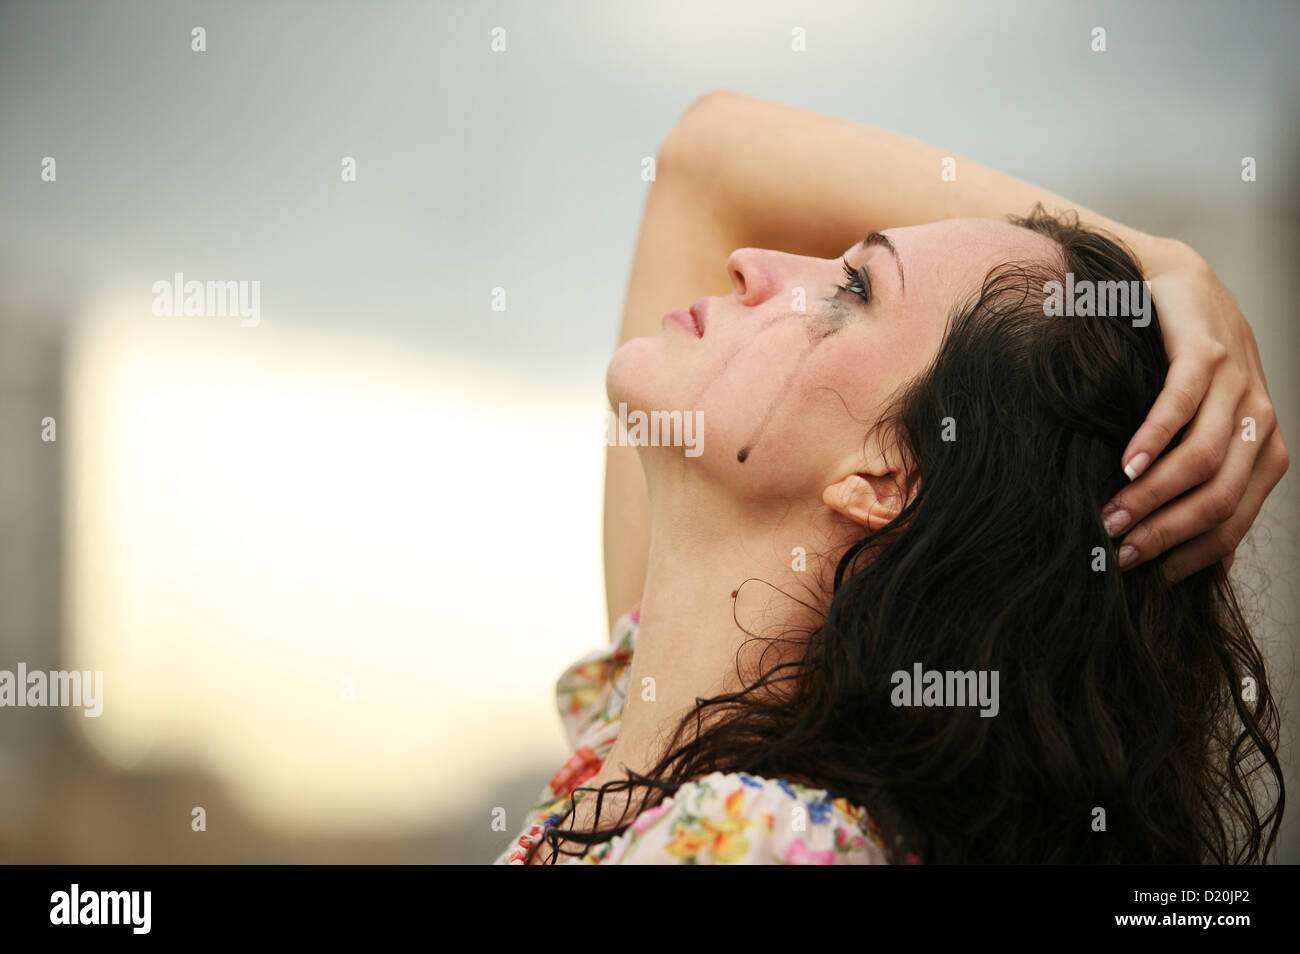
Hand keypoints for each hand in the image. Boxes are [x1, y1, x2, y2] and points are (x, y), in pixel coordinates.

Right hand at [1100, 243, 1289, 582]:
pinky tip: (1124, 464)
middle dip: (1167, 532)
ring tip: (1111, 516)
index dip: (1192, 555)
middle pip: (1220, 496)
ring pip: (1202, 458)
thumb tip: (1213, 568)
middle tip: (1119, 550)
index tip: (1145, 576)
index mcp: (1267, 446)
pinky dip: (1153, 439)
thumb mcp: (1205, 429)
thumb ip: (1212, 486)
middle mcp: (1262, 417)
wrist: (1177, 281)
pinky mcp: (1208, 350)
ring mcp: (1239, 382)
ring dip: (1152, 495)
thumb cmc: (1180, 365)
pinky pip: (1182, 404)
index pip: (1236, 521)